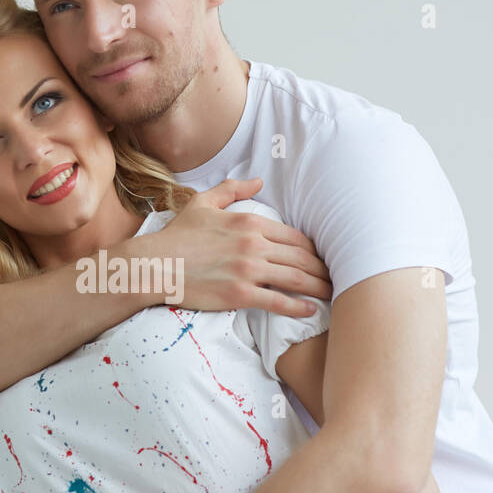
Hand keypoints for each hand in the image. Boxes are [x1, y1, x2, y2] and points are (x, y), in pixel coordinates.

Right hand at [139, 177, 331, 313]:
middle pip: (302, 258)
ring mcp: (248, 271)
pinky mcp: (239, 295)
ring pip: (296, 279)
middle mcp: (254, 245)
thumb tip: (258, 182)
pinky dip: (298, 307)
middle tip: (337, 278)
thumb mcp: (203, 203)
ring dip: (318, 288)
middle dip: (324, 269)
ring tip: (332, 295)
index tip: (324, 258)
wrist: (155, 265)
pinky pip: (278, 302)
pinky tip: (311, 310)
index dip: (315, 250)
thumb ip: (233, 189)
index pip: (295, 237)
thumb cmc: (177, 236)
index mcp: (249, 222)